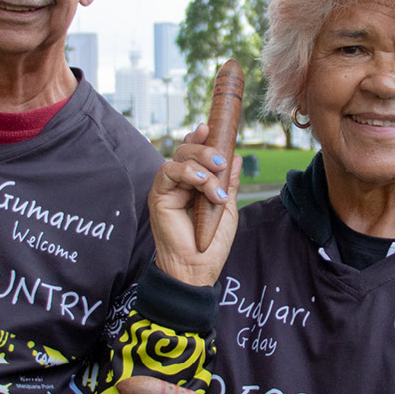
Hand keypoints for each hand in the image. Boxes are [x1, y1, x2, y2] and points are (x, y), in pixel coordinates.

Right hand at [150, 123, 242, 286]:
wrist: (199, 265)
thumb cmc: (212, 240)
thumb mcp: (226, 206)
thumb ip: (227, 181)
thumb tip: (236, 156)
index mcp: (195, 183)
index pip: (195, 153)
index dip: (201, 138)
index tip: (210, 127)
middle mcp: (179, 182)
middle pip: (186, 149)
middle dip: (205, 149)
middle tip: (221, 162)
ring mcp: (168, 188)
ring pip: (179, 157)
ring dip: (201, 164)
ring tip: (215, 185)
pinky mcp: (158, 195)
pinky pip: (169, 171)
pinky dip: (189, 173)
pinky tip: (204, 186)